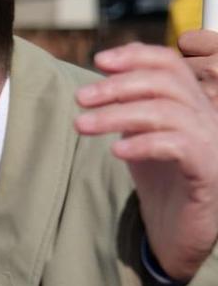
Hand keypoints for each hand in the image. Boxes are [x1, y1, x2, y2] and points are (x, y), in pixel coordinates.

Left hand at [76, 43, 217, 279]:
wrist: (179, 229)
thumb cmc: (161, 180)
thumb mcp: (140, 135)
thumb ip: (130, 107)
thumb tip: (103, 78)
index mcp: (192, 103)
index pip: (171, 64)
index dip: (136, 56)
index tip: (99, 61)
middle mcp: (207, 117)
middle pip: (167, 83)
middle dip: (118, 86)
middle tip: (80, 98)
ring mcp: (212, 143)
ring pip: (167, 112)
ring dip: (118, 115)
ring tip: (82, 125)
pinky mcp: (208, 171)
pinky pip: (180, 146)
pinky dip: (144, 144)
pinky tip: (116, 151)